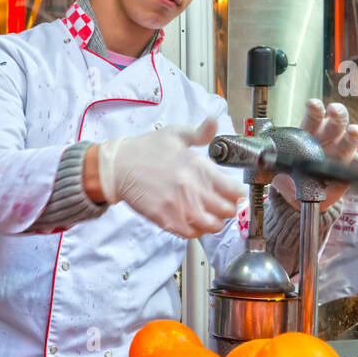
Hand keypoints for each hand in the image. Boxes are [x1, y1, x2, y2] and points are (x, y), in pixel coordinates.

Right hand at [94, 118, 243, 237]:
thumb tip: (214, 123)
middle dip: (229, 209)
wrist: (119, 167)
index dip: (238, 195)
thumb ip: (200, 133)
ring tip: (211, 216)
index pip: (234, 191)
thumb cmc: (146, 150)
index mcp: (199, 168)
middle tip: (224, 206)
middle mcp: (193, 189)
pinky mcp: (166, 219)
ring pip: (212, 226)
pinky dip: (197, 231)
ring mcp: (180, 207)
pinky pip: (191, 234)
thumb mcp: (175, 134)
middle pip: (227, 210)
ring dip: (215, 222)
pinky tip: (195, 223)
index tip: (236, 195)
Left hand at [271, 99, 357, 207]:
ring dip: (353, 133)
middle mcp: (328, 137)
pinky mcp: (349, 167)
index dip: (315, 108)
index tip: (313, 104)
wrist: (301, 194)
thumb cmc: (293, 175)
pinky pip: (357, 164)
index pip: (314, 116)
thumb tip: (270, 169)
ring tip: (353, 132)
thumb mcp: (281, 172)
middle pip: (337, 120)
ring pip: (351, 138)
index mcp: (310, 132)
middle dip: (337, 113)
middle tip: (334, 111)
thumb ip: (278, 169)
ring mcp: (341, 151)